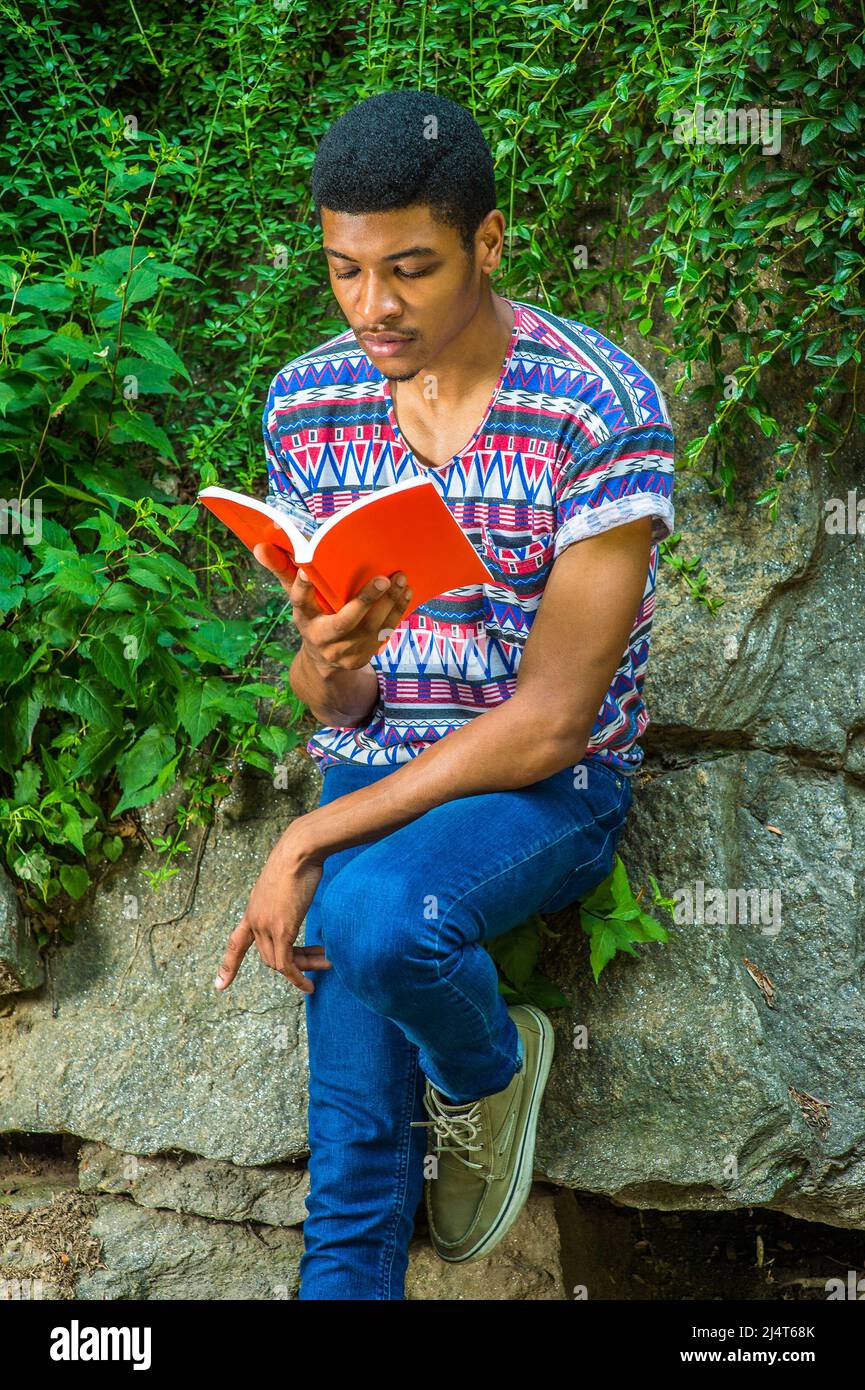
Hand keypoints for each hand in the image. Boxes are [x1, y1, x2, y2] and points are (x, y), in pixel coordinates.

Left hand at [214, 828, 328, 994]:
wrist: (299, 851)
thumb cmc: (296, 860)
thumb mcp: (282, 883)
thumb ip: (281, 899)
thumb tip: (292, 900)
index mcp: (252, 910)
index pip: (236, 942)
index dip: (228, 964)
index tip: (220, 985)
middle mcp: (255, 921)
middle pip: (269, 957)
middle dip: (295, 963)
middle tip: (319, 959)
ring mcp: (266, 926)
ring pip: (279, 962)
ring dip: (303, 968)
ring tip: (324, 963)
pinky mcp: (282, 929)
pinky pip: (287, 963)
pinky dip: (297, 977)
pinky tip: (309, 984)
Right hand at [252, 542, 411, 664]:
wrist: (324, 661)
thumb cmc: (313, 616)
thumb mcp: (297, 597)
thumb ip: (283, 570)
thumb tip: (260, 546)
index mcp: (304, 619)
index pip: (299, 603)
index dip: (302, 588)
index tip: (306, 570)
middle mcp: (322, 639)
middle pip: (344, 622)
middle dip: (365, 601)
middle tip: (383, 578)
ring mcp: (344, 651)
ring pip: (371, 628)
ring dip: (389, 603)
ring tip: (400, 578)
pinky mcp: (363, 657)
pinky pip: (384, 634)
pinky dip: (397, 612)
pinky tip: (405, 593)